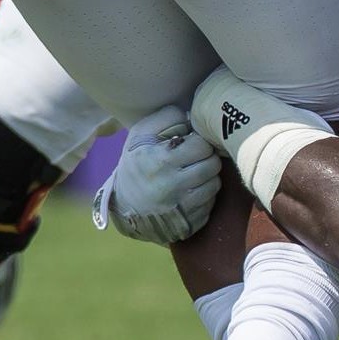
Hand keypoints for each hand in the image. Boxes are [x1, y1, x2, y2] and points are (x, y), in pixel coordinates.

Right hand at [93, 106, 223, 244]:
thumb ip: (167, 117)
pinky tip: (190, 191)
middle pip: (212, 165)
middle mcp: (173, 186)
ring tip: (192, 174)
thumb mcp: (141, 134)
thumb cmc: (136, 163)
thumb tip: (193, 116)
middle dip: (206, 158)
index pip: (202, 145)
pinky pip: (211, 204)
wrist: (123, 206)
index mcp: (161, 161)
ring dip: (207, 177)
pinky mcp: (190, 224)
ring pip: (215, 184)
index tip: (189, 144)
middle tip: (193, 158)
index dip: (198, 142)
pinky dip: (205, 196)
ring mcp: (182, 208)